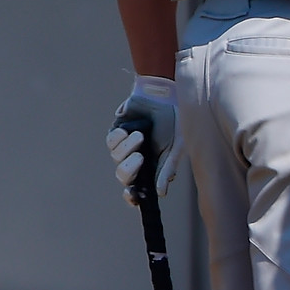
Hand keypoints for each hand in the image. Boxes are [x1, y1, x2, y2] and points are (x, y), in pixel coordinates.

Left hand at [107, 75, 181, 204]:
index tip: (132, 196)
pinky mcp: (117, 131)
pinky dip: (120, 137)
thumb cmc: (176, 119)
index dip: (133, 196)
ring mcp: (126, 145)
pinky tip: (132, 128)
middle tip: (140, 159)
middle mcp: (138, 158)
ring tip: (141, 135)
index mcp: (154, 165)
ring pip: (116, 158)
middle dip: (129, 170)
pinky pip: (111, 142)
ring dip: (127, 148)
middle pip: (123, 176)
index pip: (139, 188)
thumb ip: (168, 168)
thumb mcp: (178, 145)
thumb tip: (162, 193)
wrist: (166, 93)